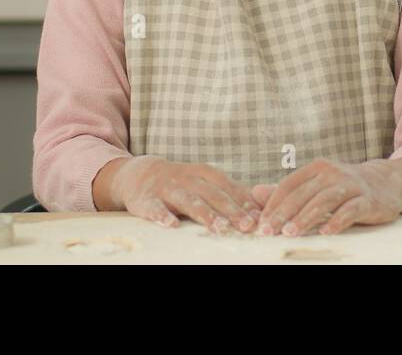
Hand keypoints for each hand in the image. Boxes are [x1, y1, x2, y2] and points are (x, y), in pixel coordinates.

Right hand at [107, 156, 260, 233]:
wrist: (139, 174)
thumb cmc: (182, 182)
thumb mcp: (205, 181)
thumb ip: (231, 193)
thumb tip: (262, 207)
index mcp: (204, 173)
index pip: (228, 186)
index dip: (243, 201)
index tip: (259, 216)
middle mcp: (187, 179)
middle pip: (212, 195)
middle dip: (230, 210)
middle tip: (246, 225)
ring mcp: (167, 189)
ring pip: (188, 201)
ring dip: (204, 214)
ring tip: (218, 227)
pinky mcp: (146, 200)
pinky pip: (155, 209)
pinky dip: (163, 216)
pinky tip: (172, 225)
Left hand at [250, 158, 401, 236]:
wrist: (386, 181)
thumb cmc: (344, 186)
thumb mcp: (316, 184)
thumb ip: (287, 190)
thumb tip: (255, 194)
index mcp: (317, 168)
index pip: (289, 185)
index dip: (273, 204)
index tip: (261, 223)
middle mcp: (332, 173)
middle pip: (303, 194)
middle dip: (283, 214)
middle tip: (268, 232)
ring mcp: (351, 185)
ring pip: (323, 201)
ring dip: (305, 218)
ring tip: (290, 233)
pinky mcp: (367, 200)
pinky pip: (350, 211)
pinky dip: (337, 221)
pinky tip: (325, 233)